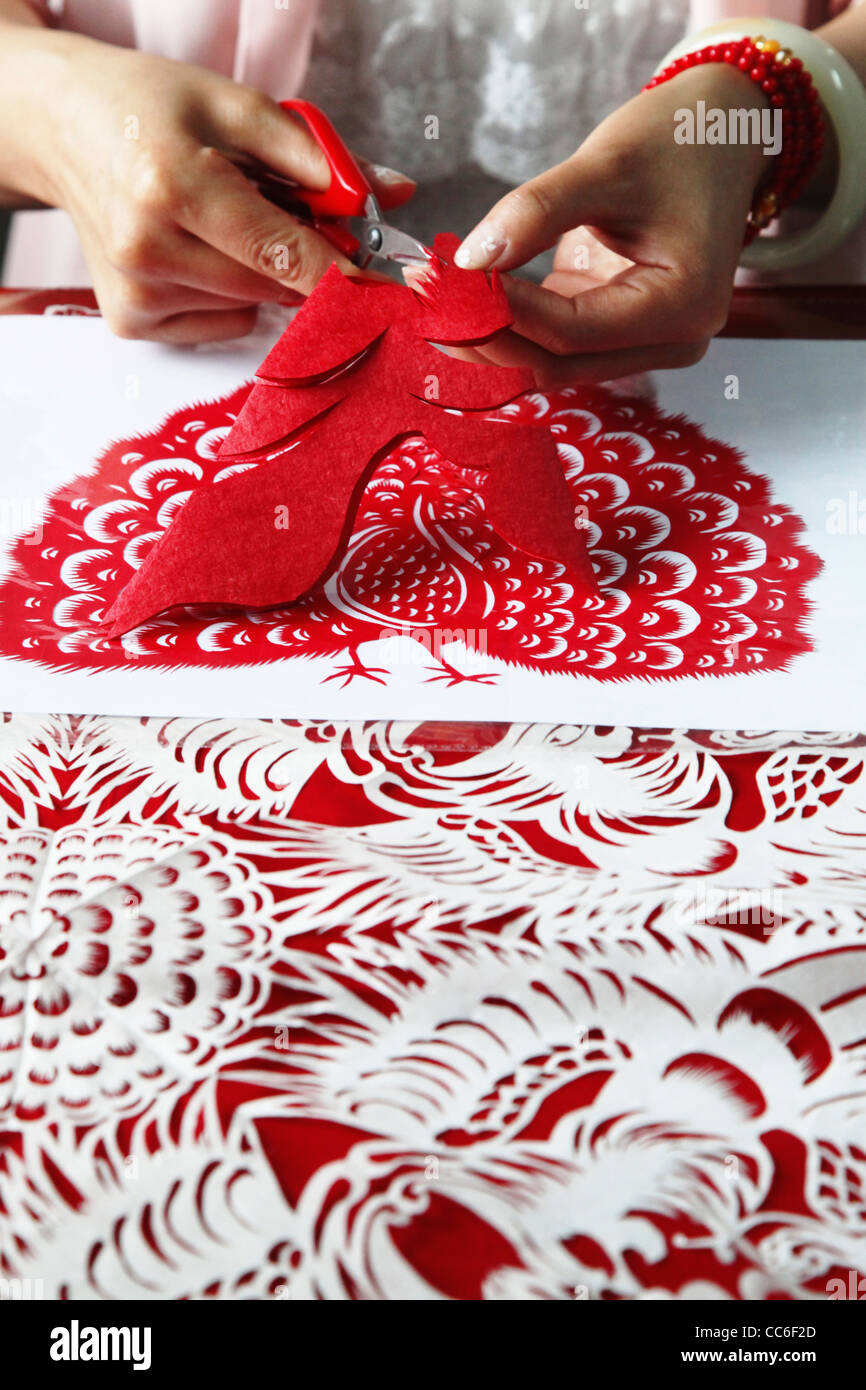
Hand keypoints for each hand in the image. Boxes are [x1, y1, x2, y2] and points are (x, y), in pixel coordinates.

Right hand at [4, 29, 413, 341]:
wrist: (64, 128)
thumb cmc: (149, 110)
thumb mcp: (234, 106)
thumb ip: (318, 154)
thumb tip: (392, 194)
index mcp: (172, 184)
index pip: (279, 248)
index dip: (339, 270)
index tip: (382, 284)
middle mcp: (148, 246)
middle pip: (270, 284)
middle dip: (299, 258)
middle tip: (285, 211)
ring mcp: (137, 292)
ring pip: (249, 306)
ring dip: (258, 272)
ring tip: (221, 220)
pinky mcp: (131, 321)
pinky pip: (219, 324)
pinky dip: (227, 295)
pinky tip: (194, 251)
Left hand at [455, 64, 773, 383]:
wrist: (723, 132)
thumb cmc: (680, 139)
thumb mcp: (607, 163)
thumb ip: (536, 212)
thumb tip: (471, 260)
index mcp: (681, 307)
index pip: (570, 332)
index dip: (502, 312)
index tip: (445, 280)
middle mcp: (670, 342)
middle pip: (558, 364)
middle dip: (488, 336)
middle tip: (426, 302)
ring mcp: (645, 344)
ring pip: (552, 364)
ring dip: (493, 339)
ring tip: (436, 302)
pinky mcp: (619, 332)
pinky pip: (555, 346)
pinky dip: (511, 327)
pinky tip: (466, 302)